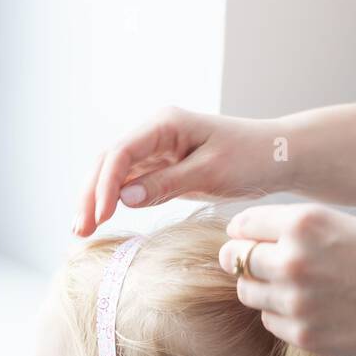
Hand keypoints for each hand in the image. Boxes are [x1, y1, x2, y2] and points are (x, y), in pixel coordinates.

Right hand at [75, 107, 291, 236]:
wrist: (275, 156)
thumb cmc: (251, 158)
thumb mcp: (211, 172)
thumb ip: (166, 184)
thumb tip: (122, 197)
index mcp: (165, 123)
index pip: (121, 153)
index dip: (105, 185)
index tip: (101, 217)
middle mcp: (154, 132)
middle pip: (107, 162)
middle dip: (90, 196)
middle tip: (79, 231)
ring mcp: (154, 150)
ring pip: (112, 174)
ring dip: (95, 201)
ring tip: (81, 232)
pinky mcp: (160, 168)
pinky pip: (127, 184)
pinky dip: (112, 202)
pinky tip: (100, 222)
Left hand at [219, 203, 355, 355]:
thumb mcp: (346, 223)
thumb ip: (300, 228)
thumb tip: (256, 234)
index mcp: (305, 224)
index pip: (244, 225)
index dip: (242, 232)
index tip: (244, 238)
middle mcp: (293, 261)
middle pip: (236, 260)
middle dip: (241, 260)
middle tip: (252, 263)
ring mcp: (295, 301)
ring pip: (248, 293)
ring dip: (260, 288)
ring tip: (288, 286)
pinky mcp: (303, 334)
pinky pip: (270, 321)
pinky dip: (280, 315)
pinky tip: (308, 309)